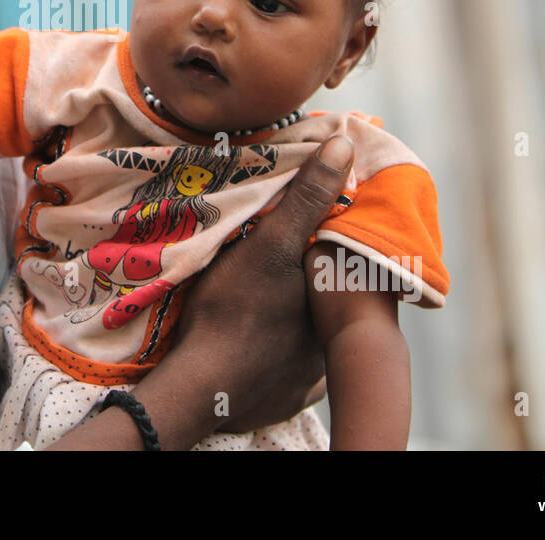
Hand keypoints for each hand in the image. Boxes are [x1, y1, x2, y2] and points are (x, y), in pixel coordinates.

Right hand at [171, 134, 354, 433]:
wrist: (200, 385)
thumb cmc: (234, 309)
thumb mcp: (270, 244)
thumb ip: (308, 197)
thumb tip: (344, 147)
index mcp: (338, 300)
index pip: (344, 260)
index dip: (326, 240)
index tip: (305, 229)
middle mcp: (336, 341)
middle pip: (327, 296)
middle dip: (311, 279)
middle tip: (279, 266)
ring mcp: (314, 374)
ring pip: (311, 331)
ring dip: (296, 315)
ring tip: (266, 297)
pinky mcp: (290, 397)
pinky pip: (293, 367)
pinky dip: (280, 350)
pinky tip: (261, 338)